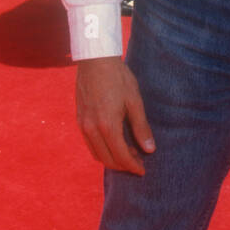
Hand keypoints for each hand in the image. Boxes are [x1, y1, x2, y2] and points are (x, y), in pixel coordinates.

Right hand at [76, 56, 154, 175]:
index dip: (133, 166)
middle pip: (107, 160)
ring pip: (97, 154)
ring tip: (128, 153)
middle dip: (123, 166)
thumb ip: (141, 127)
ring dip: (112, 159)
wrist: (95, 60)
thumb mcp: (134, 101)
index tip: (143, 170)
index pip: (121, 156)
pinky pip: (90, 144)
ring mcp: (83, 125)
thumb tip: (150, 149)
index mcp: (107, 126)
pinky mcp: (79, 119)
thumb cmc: (118, 78)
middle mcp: (92, 129)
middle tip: (137, 163)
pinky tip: (114, 142)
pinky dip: (102, 150)